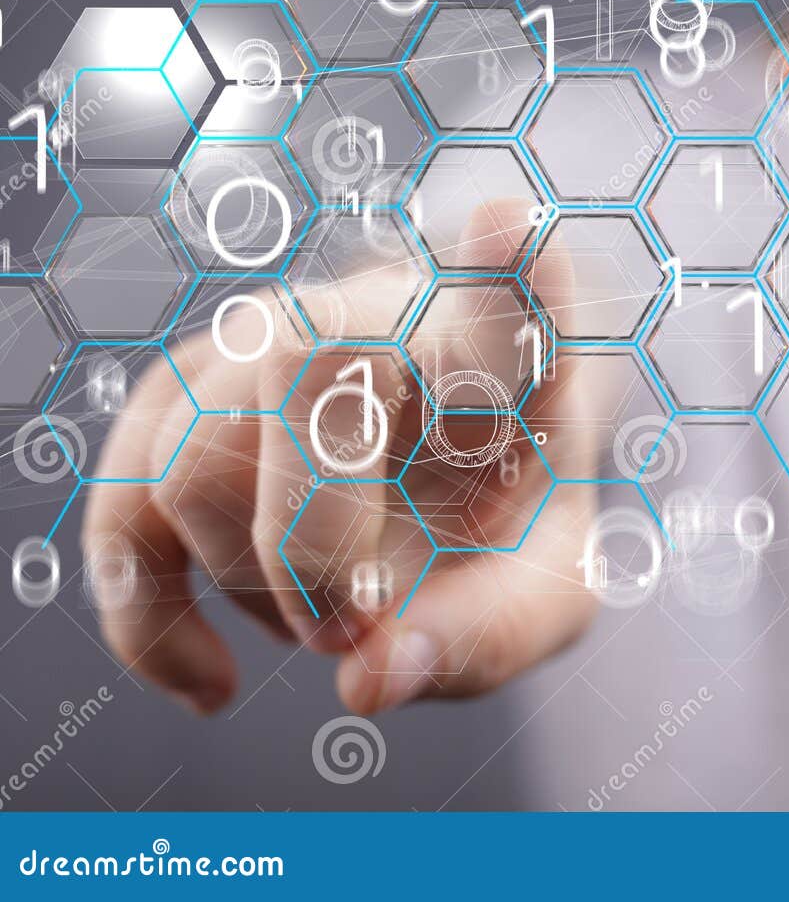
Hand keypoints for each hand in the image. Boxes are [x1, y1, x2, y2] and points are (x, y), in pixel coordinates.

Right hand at [82, 200, 600, 715]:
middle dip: (309, 539)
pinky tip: (210, 684)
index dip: (508, 267)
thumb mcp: (544, 594)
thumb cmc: (507, 515)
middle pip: (300, 375)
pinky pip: (122, 505)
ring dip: (254, 589)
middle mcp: (378, 315)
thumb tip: (368, 679)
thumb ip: (486, 637)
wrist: (453, 469)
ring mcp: (267, 343)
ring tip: (333, 622)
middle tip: (357, 622)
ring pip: (198, 460)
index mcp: (502, 355)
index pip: (510, 292)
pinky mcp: (188, 395)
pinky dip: (148, 616)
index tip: (509, 226)